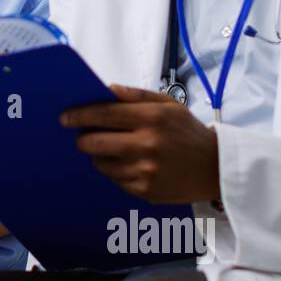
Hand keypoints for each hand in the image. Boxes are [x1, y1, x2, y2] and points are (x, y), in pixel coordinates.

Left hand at [60, 84, 219, 203]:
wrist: (215, 168)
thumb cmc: (187, 132)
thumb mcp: (168, 105)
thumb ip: (135, 95)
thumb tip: (105, 89)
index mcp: (152, 118)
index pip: (104, 114)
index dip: (79, 115)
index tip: (64, 117)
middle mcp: (147, 145)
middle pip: (94, 143)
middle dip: (83, 139)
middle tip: (83, 136)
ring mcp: (145, 171)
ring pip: (101, 163)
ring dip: (100, 155)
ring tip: (114, 149)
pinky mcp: (145, 191)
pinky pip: (114, 179)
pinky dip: (115, 171)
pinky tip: (130, 164)